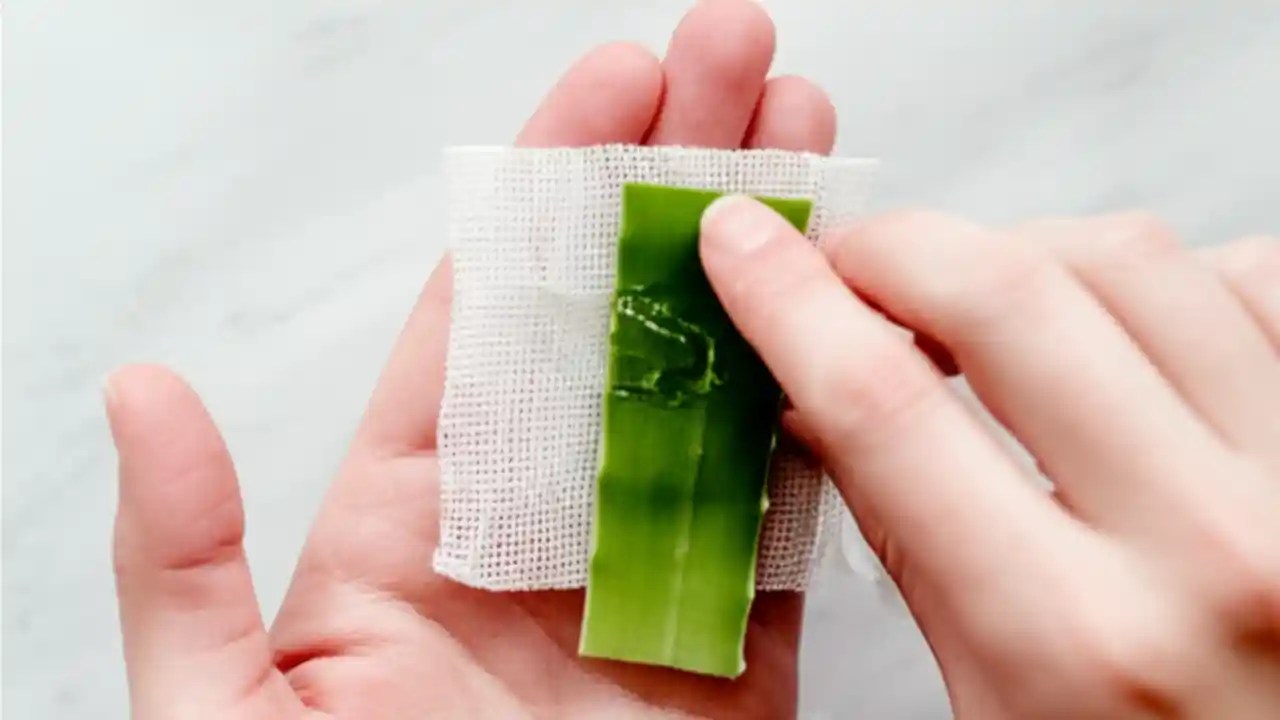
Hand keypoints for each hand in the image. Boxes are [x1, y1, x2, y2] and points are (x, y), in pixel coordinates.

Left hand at [105, 2, 836, 717]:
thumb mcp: (226, 717)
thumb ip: (187, 564)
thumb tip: (144, 391)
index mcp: (412, 531)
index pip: (496, 321)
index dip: (555, 189)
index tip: (617, 81)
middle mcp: (541, 539)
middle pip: (621, 329)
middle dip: (678, 182)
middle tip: (741, 61)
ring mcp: (649, 589)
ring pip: (717, 396)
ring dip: (766, 267)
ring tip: (810, 145)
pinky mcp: (738, 659)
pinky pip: (791, 521)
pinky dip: (829, 415)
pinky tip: (855, 309)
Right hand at [699, 199, 1279, 717]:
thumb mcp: (987, 700)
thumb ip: (905, 539)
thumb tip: (817, 391)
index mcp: (1066, 639)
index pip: (884, 409)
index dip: (789, 301)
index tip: (743, 246)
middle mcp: (1202, 547)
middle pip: (1007, 296)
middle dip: (894, 247)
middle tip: (850, 262)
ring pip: (1129, 257)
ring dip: (1019, 248)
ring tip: (976, 298)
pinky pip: (1250, 273)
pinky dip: (1159, 271)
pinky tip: (1106, 321)